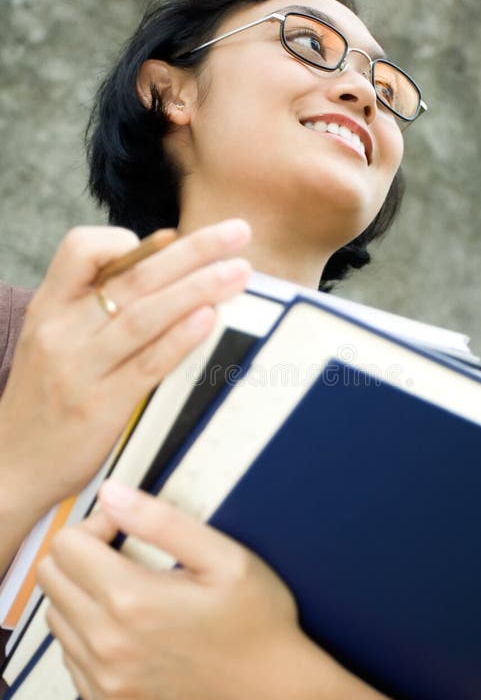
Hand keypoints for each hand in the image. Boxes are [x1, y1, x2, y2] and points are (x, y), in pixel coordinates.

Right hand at [0, 221, 250, 544]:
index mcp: (47, 308)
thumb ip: (91, 306)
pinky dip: (180, 338)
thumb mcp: (48, 341)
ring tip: (239, 271)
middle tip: (237, 232)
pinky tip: (211, 318)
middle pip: (133, 277)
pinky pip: (148, 364)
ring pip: (144, 314)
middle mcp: (61, 331)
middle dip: (192, 250)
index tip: (173, 236)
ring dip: (198, 287)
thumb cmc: (40, 402)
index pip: (80, 249)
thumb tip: (156, 261)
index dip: (130, 239)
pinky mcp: (101, 406)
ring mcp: (80, 369)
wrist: (9, 467)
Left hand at [37, 482, 315, 699]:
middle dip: (82, 557)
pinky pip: (72, 661)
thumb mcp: (224, 557)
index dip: (96, 526)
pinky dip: (90, 639)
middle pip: (50, 579)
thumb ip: (161, 521)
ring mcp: (104, 685)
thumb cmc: (257, 622)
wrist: (275, 697)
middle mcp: (106, 646)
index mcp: (131, 601)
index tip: (126, 531)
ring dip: (84, 598)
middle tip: (126, 557)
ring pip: (57, 620)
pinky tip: (132, 634)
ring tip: (132, 596)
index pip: (66, 545)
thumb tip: (110, 494)